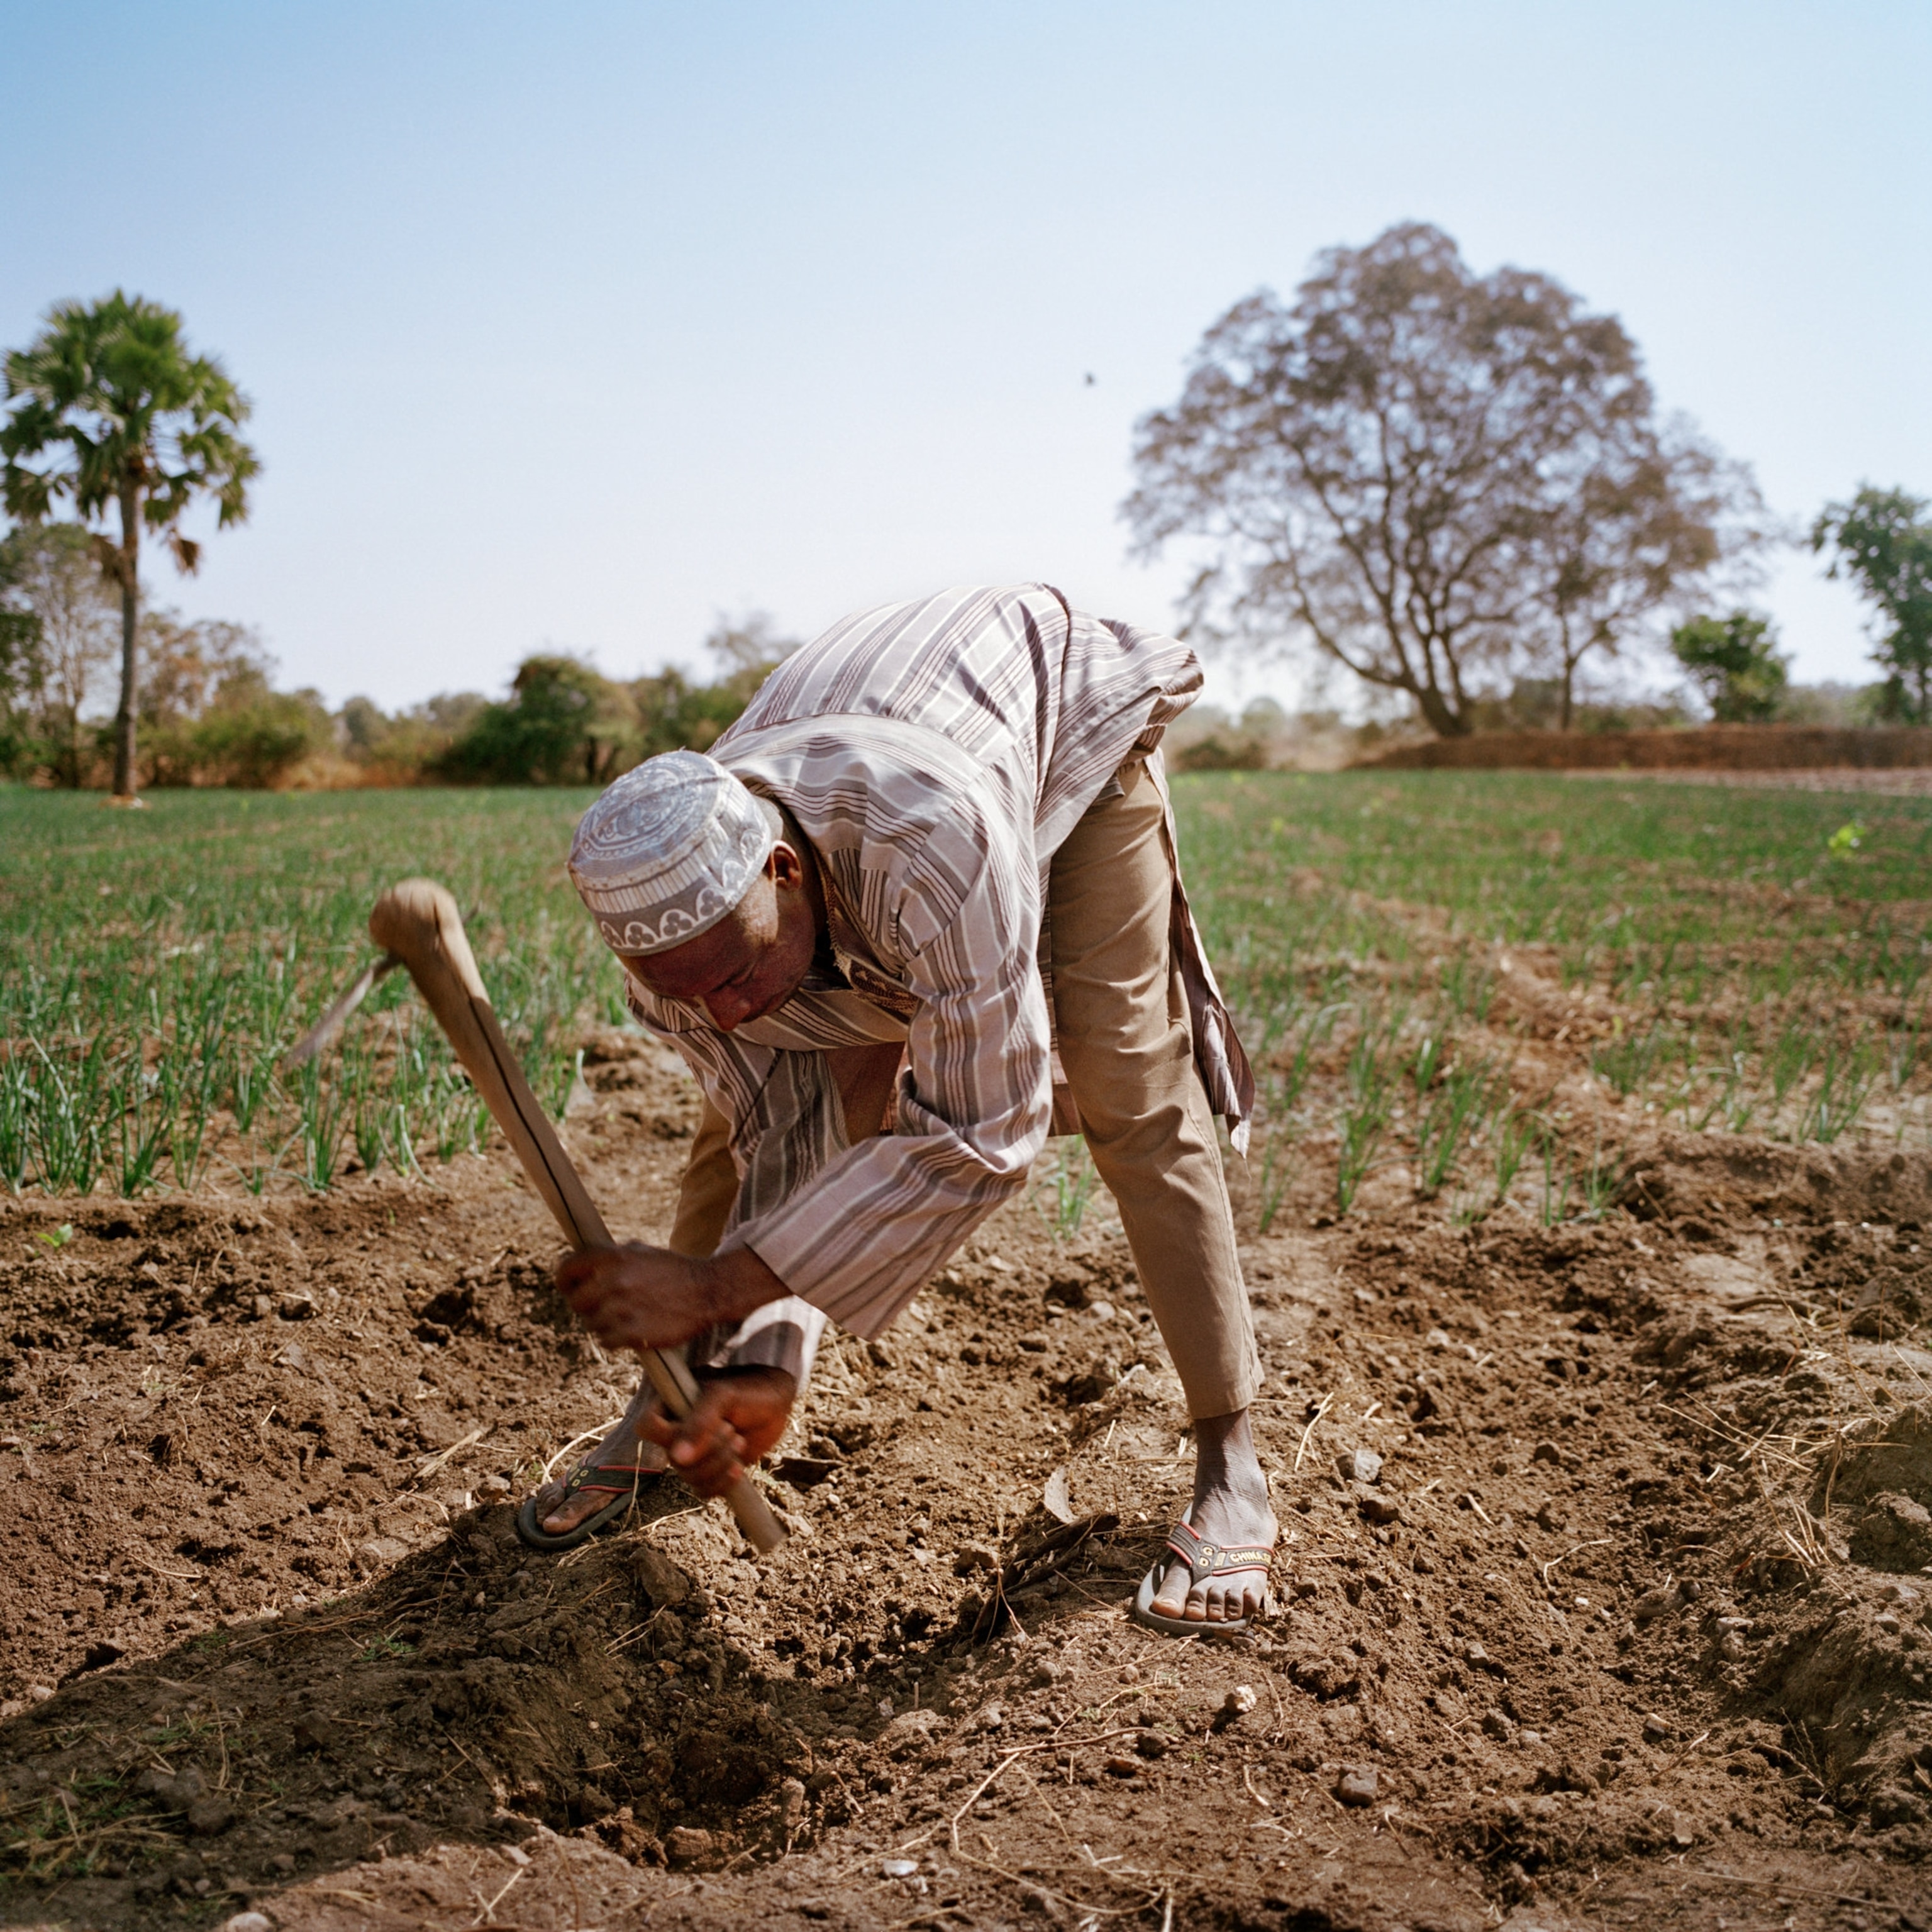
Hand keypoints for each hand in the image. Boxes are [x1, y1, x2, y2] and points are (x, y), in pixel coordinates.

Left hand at [554, 1241, 785, 1353]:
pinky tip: (633, 1327)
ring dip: (604, 1322)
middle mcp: (614, 1282)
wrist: (707, 1291)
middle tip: (604, 1304)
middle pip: (575, 1301)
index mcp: (613, 1257)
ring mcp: (622, 1309)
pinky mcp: (632, 1334)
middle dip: (586, 1304)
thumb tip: (575, 1263)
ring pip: (590, 1324)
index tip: (568, 1286)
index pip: (567, 1269)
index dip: (564, 1279)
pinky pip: (606, 1341)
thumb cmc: (672, 1270)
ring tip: (627, 1314)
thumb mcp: (640, 1251)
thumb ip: (608, 1257)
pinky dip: (616, 1338)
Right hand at [638, 1365, 796, 1497]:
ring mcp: (693, 1452)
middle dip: (707, 1450)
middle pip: (672, 1459)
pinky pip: (702, 1490)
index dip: (668, 1436)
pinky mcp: (710, 1470)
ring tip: (739, 1441)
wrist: (776, 1403)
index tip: (700, 1429)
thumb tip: (677, 1457)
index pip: (646, 1427)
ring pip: (688, 1477)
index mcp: (671, 1405)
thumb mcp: (723, 1396)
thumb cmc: (748, 1390)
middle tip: (731, 1429)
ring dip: (718, 1465)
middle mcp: (677, 1431)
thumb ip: (699, 1422)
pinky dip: (721, 1482)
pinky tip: (738, 1467)